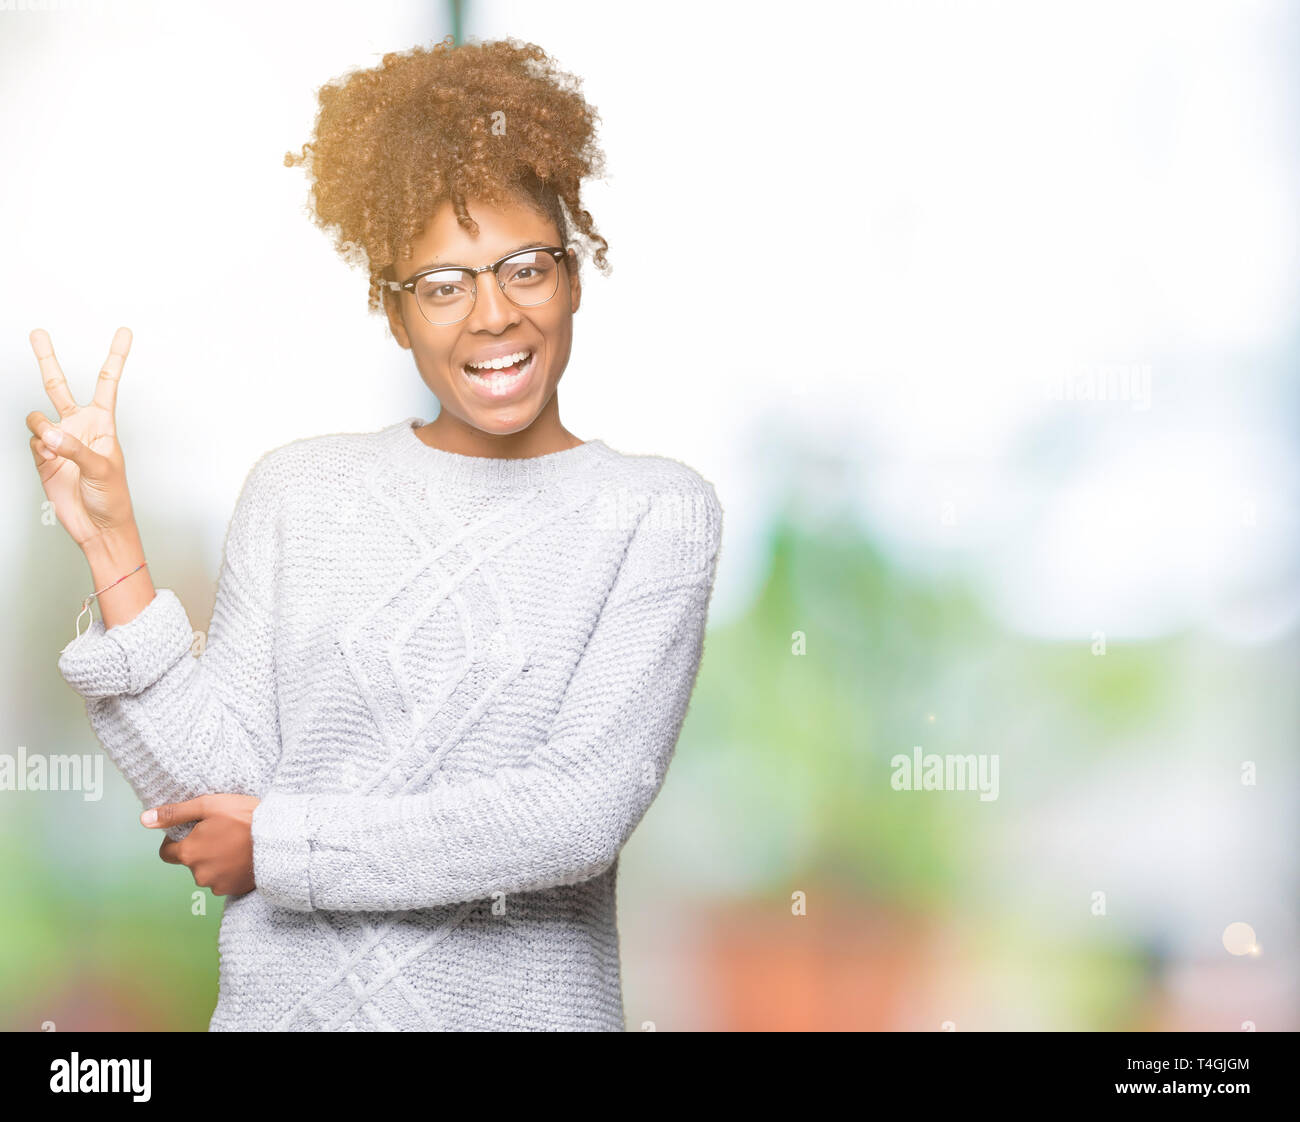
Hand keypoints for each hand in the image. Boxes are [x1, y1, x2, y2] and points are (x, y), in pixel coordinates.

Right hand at [25, 327, 137, 547]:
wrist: (98, 527)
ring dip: (41, 427)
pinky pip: (31, 441)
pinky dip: (38, 448)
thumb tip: (47, 431)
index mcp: (103, 423)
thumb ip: (73, 448)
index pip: (107, 382)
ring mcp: (58, 440)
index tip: (124, 331)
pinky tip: (50, 460)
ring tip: (53, 445)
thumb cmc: (113, 498)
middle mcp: (79, 426)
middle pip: (59, 385)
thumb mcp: (102, 469)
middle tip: (36, 332)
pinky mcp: (42, 456)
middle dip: (46, 358)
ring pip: (37, 416)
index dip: (115, 356)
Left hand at [141, 795, 260, 896]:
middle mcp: (198, 874)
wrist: (279, 838)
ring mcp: (217, 885)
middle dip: (200, 849)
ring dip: (215, 861)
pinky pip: (224, 881)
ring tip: (236, 844)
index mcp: (188, 853)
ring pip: (207, 872)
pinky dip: (230, 871)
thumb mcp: (208, 806)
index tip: (196, 830)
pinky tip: (243, 857)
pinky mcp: (234, 890)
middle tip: (222, 833)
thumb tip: (144, 819)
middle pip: (190, 861)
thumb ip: (175, 813)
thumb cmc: (244, 817)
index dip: (177, 840)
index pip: (167, 852)